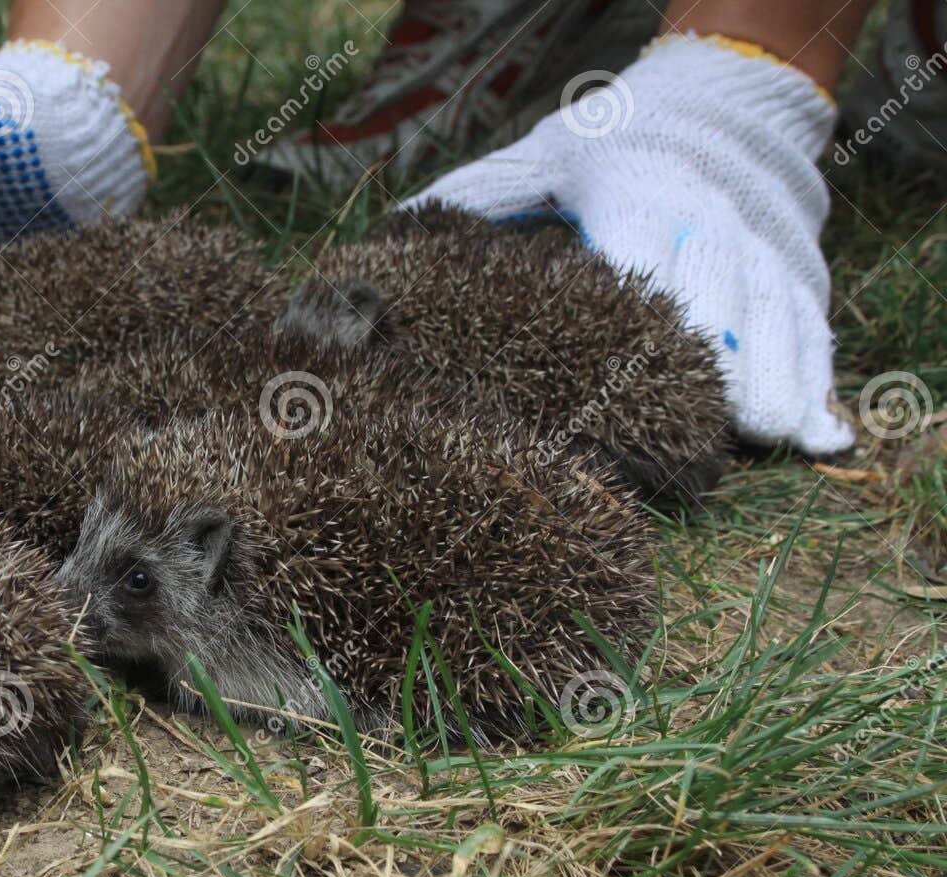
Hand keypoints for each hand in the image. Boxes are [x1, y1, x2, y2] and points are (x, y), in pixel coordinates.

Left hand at [404, 35, 853, 455]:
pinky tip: (820, 435)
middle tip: (722, 422)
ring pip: (781, 314)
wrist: (722, 98)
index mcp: (639, 190)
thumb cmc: (615, 143)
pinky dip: (820, 381)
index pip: (645, 244)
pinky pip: (815, 328)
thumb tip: (399, 225)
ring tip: (773, 435)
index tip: (650, 354)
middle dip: (726, 354)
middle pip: (724, 289)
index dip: (652, 299)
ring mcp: (763, 246)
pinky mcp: (800, 270)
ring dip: (781, 377)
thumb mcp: (546, 154)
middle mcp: (709, 217)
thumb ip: (485, 192)